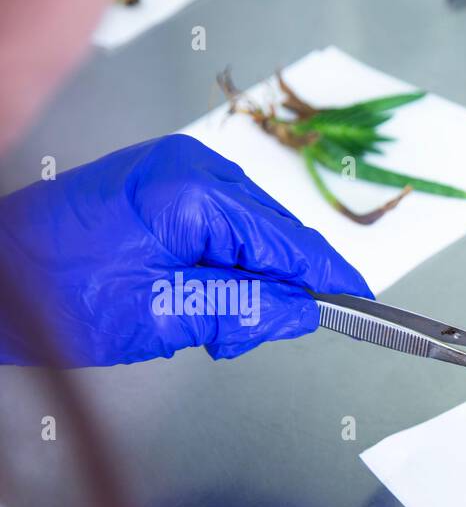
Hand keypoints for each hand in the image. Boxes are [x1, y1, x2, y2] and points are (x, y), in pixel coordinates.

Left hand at [0, 134, 369, 365]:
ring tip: (202, 324)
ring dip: (246, 285)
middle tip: (234, 339)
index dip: (330, 278)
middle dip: (274, 292)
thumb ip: (246, 311)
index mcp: (195, 191)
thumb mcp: (164, 316)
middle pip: (275, 235)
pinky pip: (224, 228)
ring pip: (253, 235)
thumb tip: (307, 311)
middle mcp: (193, 168)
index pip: (289, 240)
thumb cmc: (59, 297)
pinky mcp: (165, 186)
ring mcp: (178, 172)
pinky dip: (223, 268)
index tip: (366, 305)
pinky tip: (194, 297)